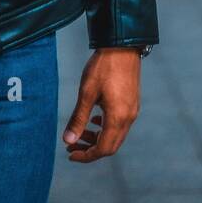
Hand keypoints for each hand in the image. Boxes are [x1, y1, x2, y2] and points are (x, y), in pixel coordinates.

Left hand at [62, 48, 141, 162]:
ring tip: (80, 133)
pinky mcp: (132, 103)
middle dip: (90, 149)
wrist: (122, 46)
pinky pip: (120, 124)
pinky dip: (105, 127)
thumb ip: (79, 119)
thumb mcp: (87, 93)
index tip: (70, 154)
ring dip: (98, 138)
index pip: (103, 149)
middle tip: (71, 145)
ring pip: (116, 136)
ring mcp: (132, 111)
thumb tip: (68, 140)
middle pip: (111, 146)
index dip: (86, 156)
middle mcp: (129, 118)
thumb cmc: (103, 67)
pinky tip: (94, 119)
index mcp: (118, 118)